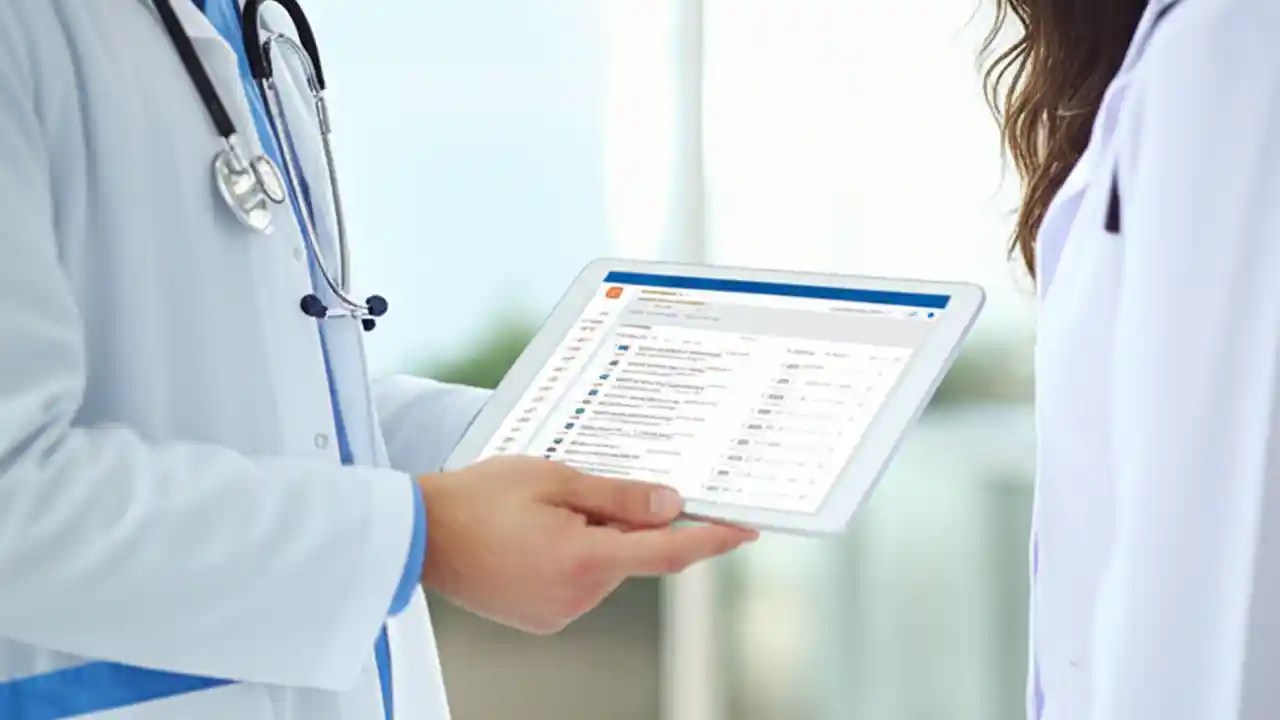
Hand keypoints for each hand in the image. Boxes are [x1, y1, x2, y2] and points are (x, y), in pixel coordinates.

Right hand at [416, 456, 757, 634]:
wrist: (418, 534)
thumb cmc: (479, 499)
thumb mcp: (555, 479)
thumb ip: (620, 496)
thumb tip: (672, 506)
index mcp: (583, 560)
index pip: (666, 553)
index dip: (710, 540)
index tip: (744, 530)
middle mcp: (577, 597)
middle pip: (632, 555)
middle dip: (628, 522)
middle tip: (587, 489)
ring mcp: (558, 613)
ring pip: (606, 568)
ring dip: (597, 538)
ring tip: (545, 510)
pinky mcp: (542, 617)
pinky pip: (581, 583)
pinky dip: (576, 556)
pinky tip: (538, 533)